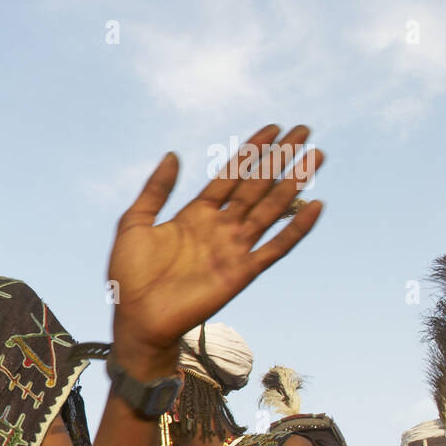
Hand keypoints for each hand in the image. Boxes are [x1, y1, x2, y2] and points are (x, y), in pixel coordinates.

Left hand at [109, 125, 323, 368]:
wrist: (136, 318)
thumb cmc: (129, 275)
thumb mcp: (134, 223)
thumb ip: (155, 190)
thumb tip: (174, 154)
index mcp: (195, 214)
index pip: (230, 175)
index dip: (251, 151)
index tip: (272, 128)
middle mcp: (219, 228)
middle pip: (256, 185)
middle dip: (280, 158)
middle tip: (304, 130)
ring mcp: (233, 249)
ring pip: (271, 209)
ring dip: (293, 183)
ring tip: (316, 156)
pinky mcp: (241, 273)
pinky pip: (275, 248)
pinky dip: (296, 229)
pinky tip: (314, 206)